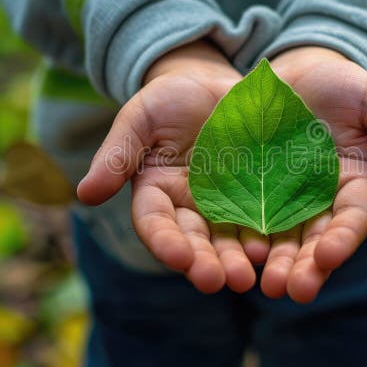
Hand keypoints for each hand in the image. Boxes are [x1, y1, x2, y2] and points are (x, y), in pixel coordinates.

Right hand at [77, 40, 266, 293]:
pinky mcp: (262, 198)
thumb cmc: (171, 98)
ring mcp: (228, 207)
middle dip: (206, 263)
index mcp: (157, 196)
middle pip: (196, 244)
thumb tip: (85, 194)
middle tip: (219, 281)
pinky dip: (273, 239)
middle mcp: (192, 210)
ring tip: (251, 276)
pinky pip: (268, 222)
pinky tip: (282, 250)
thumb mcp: (140, 118)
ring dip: (240, 261)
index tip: (178, 257)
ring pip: (232, 241)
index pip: (156, 224)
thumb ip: (117, 154)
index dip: (165, 242)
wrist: (218, 85)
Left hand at [259, 47, 366, 302]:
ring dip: (273, 264)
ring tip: (262, 285)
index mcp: (354, 186)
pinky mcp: (250, 190)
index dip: (343, 237)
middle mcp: (320, 201)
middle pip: (315, 240)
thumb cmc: (342, 84)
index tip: (330, 256)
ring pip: (280, 238)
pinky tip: (228, 254)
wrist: (295, 73)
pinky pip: (244, 217)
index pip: (352, 218)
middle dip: (305, 267)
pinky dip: (238, 238)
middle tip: (291, 291)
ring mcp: (284, 199)